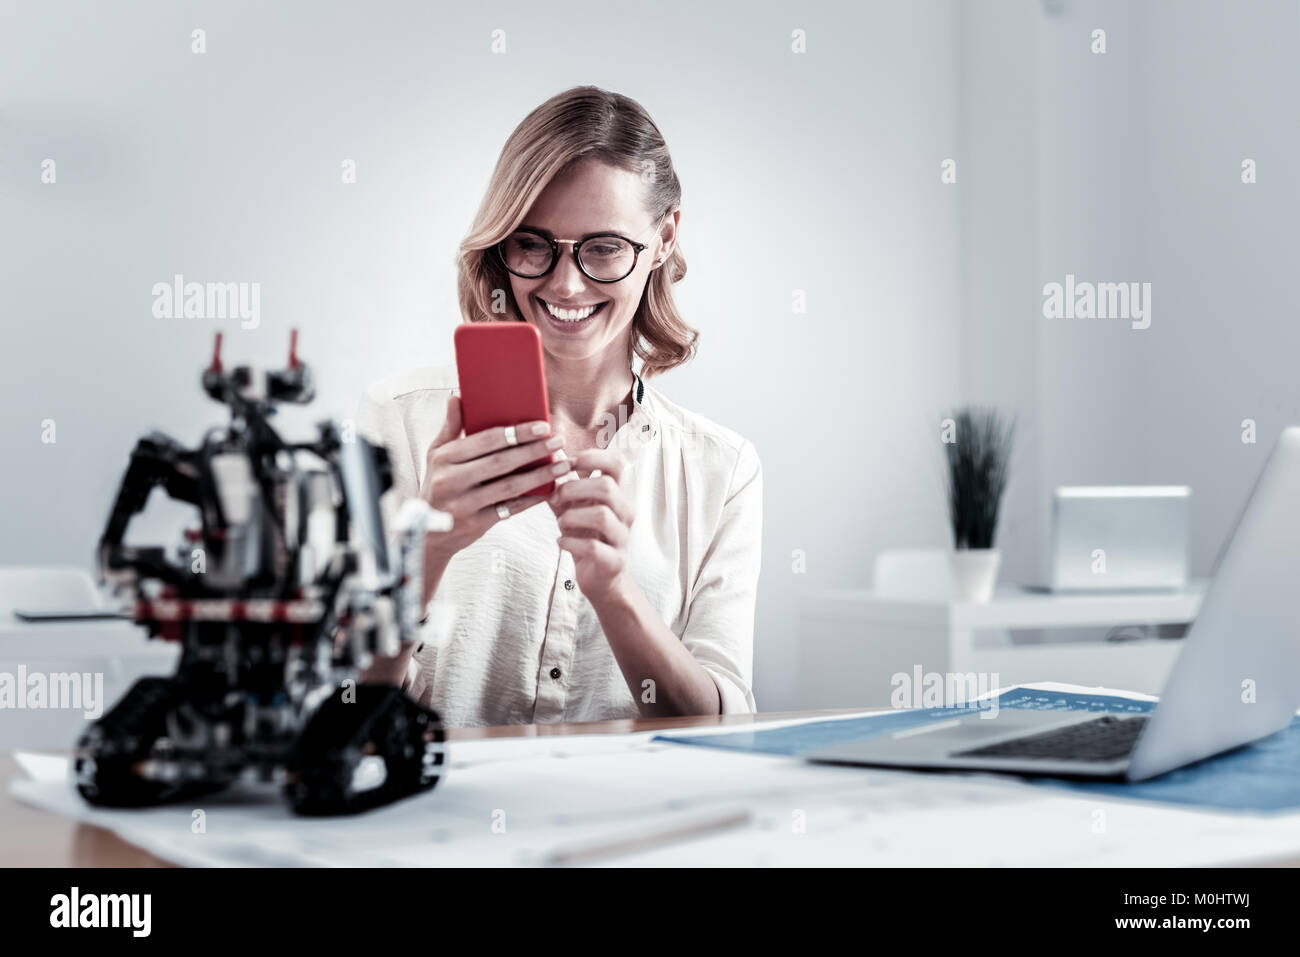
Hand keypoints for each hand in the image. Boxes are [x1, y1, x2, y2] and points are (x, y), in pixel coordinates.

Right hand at [420, 394, 570, 563]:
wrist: (428, 534)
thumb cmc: (437, 485)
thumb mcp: (436, 455)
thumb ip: (450, 427)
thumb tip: (457, 396)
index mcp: (444, 458)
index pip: (485, 441)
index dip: (516, 433)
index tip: (542, 426)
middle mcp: (451, 480)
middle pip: (501, 462)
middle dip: (534, 450)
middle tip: (558, 442)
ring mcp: (463, 505)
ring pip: (509, 487)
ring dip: (540, 476)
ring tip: (563, 466)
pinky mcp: (475, 525)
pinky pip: (510, 509)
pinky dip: (531, 499)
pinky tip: (549, 490)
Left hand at [549, 447, 634, 601]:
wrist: (599, 577)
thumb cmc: (585, 534)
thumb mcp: (571, 506)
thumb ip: (560, 483)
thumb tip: (544, 453)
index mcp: (617, 494)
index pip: (618, 463)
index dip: (593, 457)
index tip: (570, 465)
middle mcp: (625, 512)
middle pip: (606, 487)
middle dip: (574, 489)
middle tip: (556, 498)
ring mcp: (622, 537)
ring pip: (601, 515)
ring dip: (571, 516)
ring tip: (560, 523)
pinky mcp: (614, 560)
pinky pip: (593, 546)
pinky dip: (570, 543)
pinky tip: (560, 542)